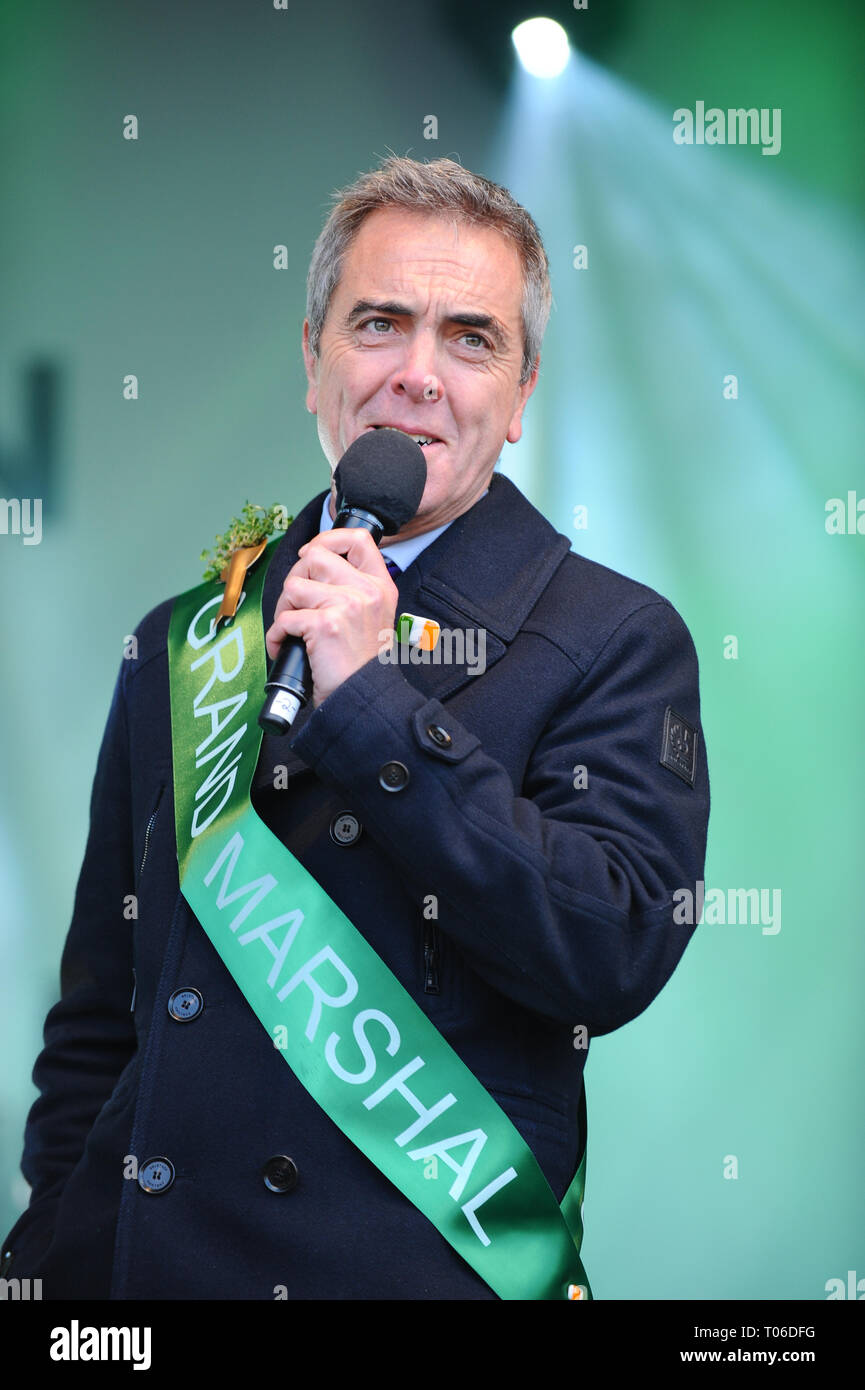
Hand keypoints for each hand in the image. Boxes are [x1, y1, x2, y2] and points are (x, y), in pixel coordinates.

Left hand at [265, 528, 397, 706]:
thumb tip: (312, 563)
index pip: (358, 539)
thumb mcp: (373, 617)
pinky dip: (276, 636)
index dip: (328, 538)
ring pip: (294, 585)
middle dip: (296, 578)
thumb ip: (354, 589)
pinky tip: (284, 647)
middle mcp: (367, 591)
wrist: (364, 697)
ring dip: (284, 608)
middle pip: (315, 556)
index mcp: (381, 585)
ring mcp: (347, 605)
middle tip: (297, 603)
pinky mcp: (324, 625)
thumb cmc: (360, 663)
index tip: (313, 555)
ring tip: (291, 629)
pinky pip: (284, 619)